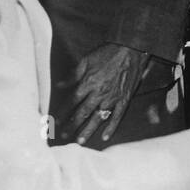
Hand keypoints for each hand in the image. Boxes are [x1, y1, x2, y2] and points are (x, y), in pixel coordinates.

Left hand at [59, 44, 175, 145]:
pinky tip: (105, 136)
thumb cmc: (108, 52)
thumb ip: (73, 75)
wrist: (132, 48)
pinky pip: (118, 116)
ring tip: (81, 141)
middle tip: (65, 136)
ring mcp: (113, 97)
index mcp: (88, 82)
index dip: (64, 112)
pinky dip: (112, 127)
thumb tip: (58, 86)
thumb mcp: (86, 60)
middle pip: (83, 113)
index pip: (72, 101)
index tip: (57, 121)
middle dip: (73, 125)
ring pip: (98, 118)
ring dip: (89, 130)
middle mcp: (99, 93)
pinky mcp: (125, 99)